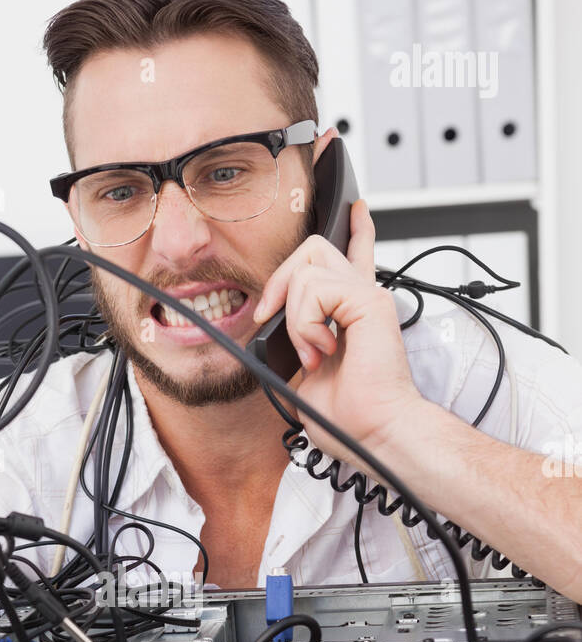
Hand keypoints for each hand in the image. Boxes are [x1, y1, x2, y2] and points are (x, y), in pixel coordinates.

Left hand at [252, 199, 421, 468]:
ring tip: (312, 352)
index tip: (356, 207)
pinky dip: (306, 322)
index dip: (355, 228)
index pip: (355, 253)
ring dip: (294, 316)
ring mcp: (368, 296)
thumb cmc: (350, 418)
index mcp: (354, 311)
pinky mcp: (369, 302)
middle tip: (270, 319)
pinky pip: (315, 289)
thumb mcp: (304, 377)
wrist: (373, 434)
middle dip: (279, 281)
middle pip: (314, 249)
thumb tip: (269, 331)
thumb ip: (293, 345)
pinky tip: (323, 349)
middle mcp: (364, 297)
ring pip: (307, 267)